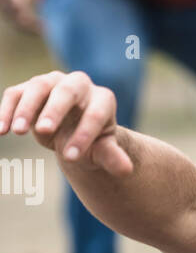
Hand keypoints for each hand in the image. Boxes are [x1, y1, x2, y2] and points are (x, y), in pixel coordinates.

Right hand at [0, 70, 132, 175]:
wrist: (73, 133)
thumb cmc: (92, 143)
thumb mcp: (102, 152)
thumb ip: (111, 157)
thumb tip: (126, 170)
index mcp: (102, 99)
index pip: (95, 113)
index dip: (84, 134)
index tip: (71, 157)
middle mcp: (78, 84)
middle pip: (67, 91)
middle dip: (55, 110)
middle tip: (44, 131)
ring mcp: (52, 83)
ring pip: (37, 87)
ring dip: (26, 108)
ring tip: (18, 132)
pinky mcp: (29, 89)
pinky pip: (15, 94)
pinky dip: (6, 110)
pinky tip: (1, 130)